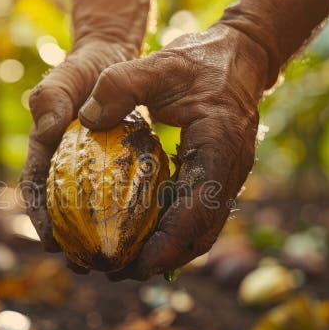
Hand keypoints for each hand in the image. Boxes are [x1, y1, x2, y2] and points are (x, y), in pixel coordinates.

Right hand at [20, 40, 135, 264]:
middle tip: (84, 266)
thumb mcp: (67, 75)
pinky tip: (144, 240)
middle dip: (70, 242)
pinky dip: (127, 220)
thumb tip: (47, 127)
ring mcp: (89, 170)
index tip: (51, 243)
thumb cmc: (85, 67)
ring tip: (114, 266)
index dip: (40, 218)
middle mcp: (63, 165)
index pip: (35, 188)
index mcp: (44, 149)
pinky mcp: (114, 170)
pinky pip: (119, 200)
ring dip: (99, 239)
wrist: (111, 60)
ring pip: (90, 212)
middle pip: (61, 211)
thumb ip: (52, 96)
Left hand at [77, 24, 269, 279]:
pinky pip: (195, 217)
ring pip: (199, 232)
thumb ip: (120, 85)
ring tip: (121, 266)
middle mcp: (229, 172)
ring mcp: (227, 178)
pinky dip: (169, 234)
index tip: (133, 266)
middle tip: (115, 273)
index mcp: (219, 148)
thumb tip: (86, 119)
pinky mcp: (218, 178)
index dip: (166, 246)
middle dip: (160, 262)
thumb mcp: (158, 64)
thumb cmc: (200, 60)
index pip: (196, 212)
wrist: (242, 56)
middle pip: (199, 235)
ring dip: (164, 254)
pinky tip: (137, 238)